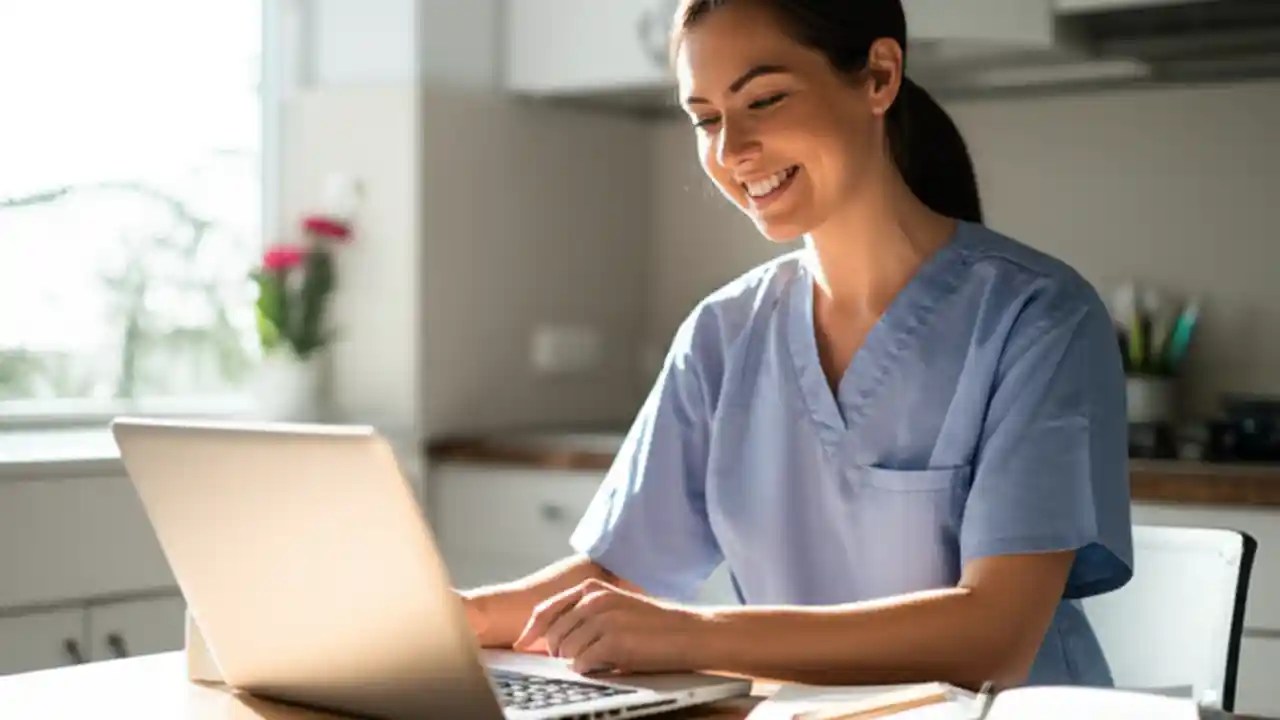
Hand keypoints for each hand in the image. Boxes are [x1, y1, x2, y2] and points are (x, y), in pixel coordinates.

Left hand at [512, 579, 709, 673]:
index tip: (521, 645)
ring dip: (579, 663)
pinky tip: (609, 665)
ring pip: (566, 653)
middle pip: (553, 637)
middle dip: (560, 654)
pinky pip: (582, 665)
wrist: (689, 632)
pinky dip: (591, 670)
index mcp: (591, 589)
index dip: (531, 632)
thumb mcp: (616, 608)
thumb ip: (586, 615)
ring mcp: (602, 620)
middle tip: (581, 661)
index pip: (546, 610)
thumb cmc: (653, 625)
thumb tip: (552, 640)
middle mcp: (593, 600)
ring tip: (604, 660)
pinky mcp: (612, 642)